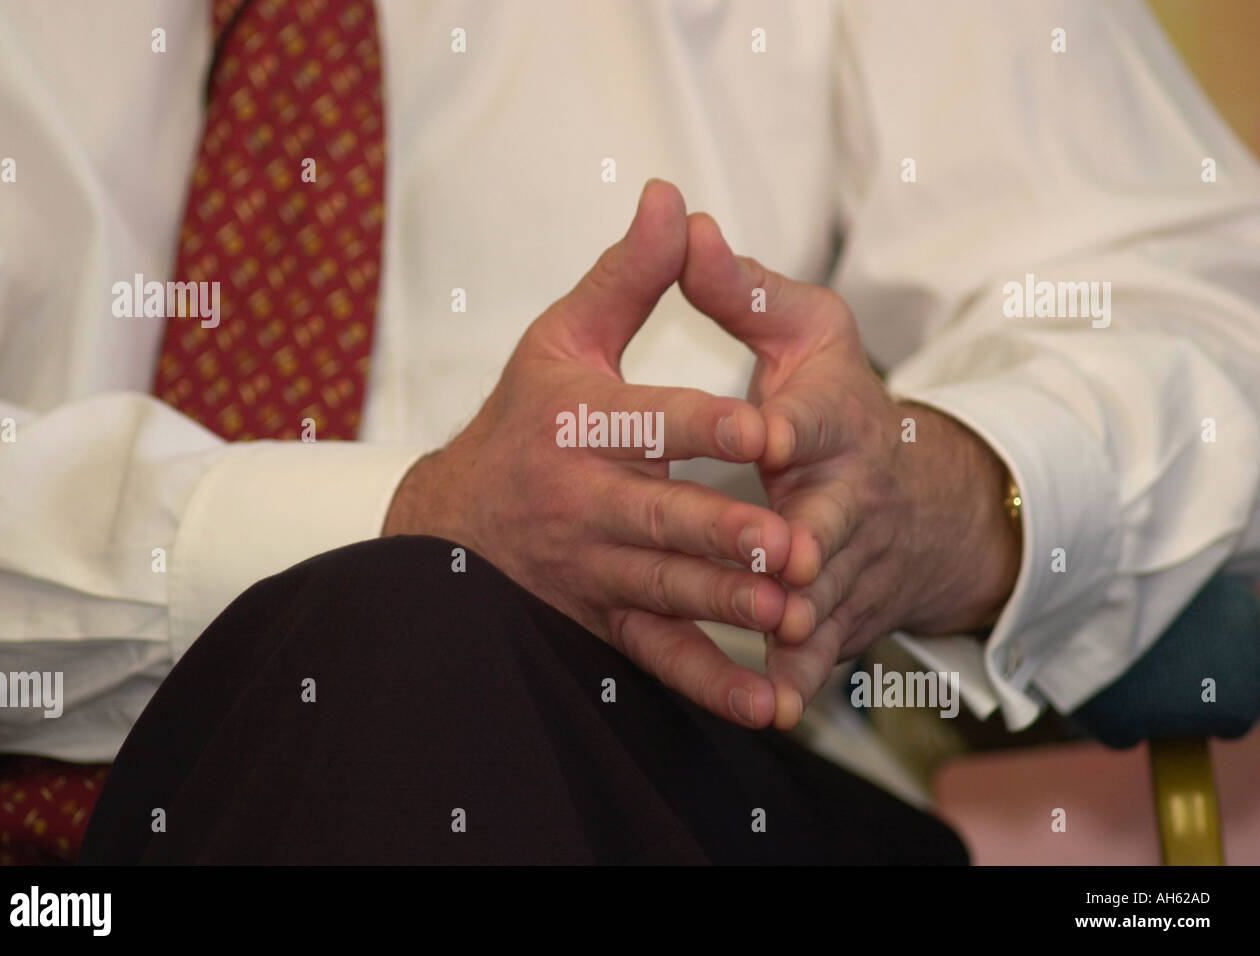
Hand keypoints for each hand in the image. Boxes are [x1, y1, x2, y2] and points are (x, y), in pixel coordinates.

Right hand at [384, 181, 791, 727]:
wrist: (455, 522)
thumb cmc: (521, 421)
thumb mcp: (562, 338)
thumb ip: (627, 276)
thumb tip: (670, 196)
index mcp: (579, 425)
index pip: (650, 421)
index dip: (706, 426)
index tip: (765, 429)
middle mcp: (583, 503)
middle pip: (660, 521)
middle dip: (723, 535)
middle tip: (790, 543)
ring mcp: (593, 570)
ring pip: (665, 591)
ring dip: (726, 606)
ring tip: (788, 614)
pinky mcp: (603, 619)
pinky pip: (658, 655)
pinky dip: (710, 683)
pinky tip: (766, 701)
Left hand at [679, 213, 1021, 728]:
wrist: (913, 494)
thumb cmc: (837, 402)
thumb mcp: (803, 333)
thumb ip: (738, 290)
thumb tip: (677, 219)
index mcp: (833, 416)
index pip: (814, 414)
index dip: (790, 421)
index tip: (762, 430)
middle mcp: (849, 491)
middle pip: (831, 515)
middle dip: (813, 534)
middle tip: (788, 556)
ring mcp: (850, 559)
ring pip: (829, 589)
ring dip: (809, 614)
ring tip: (782, 635)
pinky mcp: (841, 612)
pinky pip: (820, 651)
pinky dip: (800, 682)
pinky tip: (772, 709)